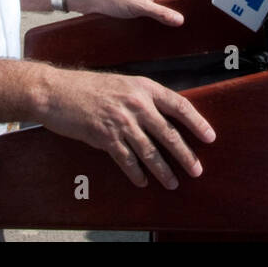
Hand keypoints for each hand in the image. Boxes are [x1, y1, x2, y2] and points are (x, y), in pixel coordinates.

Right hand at [40, 67, 215, 188]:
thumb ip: (143, 98)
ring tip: (173, 182)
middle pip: (169, 133)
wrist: (57, 91)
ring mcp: (121, 121)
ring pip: (150, 151)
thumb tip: (164, 116)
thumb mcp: (123, 84)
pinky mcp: (105, 137)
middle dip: (185, 155)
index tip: (210, 137)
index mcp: (144, 87)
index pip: (179, 105)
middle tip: (197, 170)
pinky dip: (136, 173)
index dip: (197, 122)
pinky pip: (126, 160)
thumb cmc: (89, 87)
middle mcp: (136, 104)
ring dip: (163, 170)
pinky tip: (143, 182)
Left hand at [66, 0, 187, 26]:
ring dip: (171, 22)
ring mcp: (147, 4)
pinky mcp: (140, 12)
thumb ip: (159, 12)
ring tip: (185, 36)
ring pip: (166, 13)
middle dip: (185, 15)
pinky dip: (160, 26)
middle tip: (198, 29)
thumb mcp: (138, 5)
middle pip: (176, 5)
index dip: (194, 1)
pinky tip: (165, 37)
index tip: (206, 12)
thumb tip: (180, 20)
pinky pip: (155, 19)